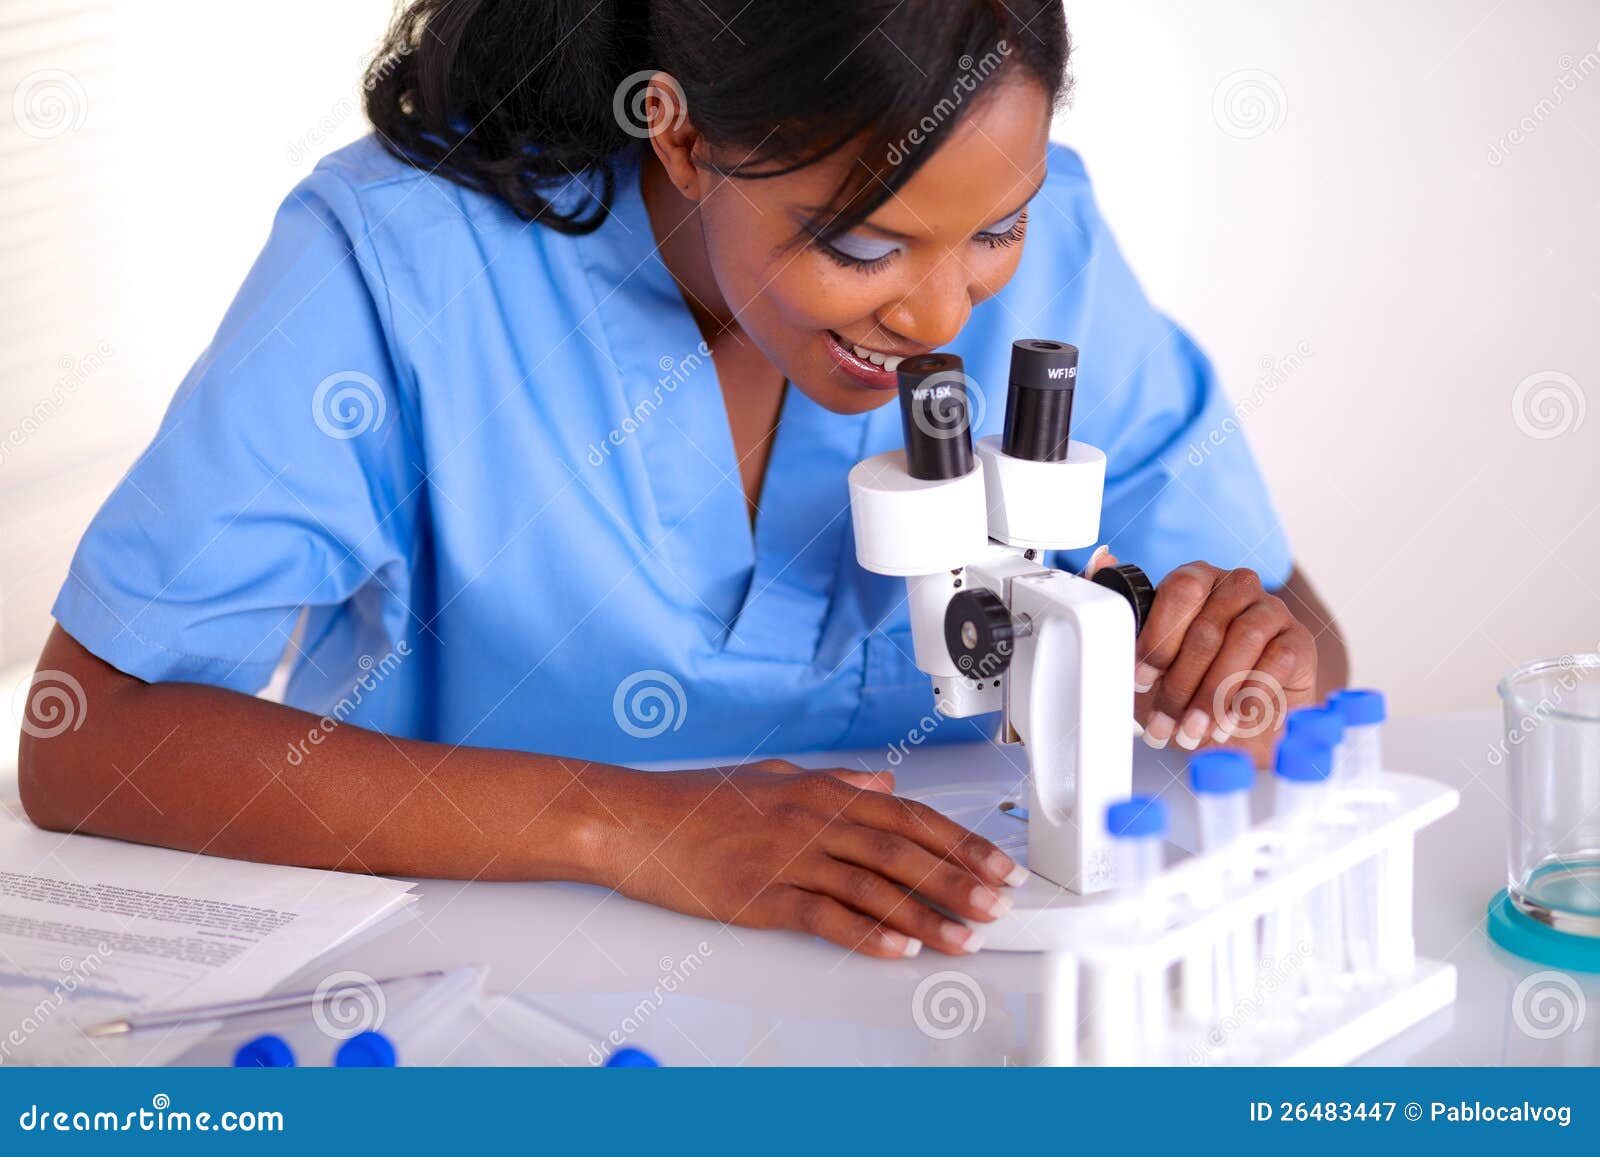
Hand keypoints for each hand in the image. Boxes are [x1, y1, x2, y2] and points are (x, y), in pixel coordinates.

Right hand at [608, 759, 1025, 957]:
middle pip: (902, 850)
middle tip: (997, 904)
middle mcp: (811, 820)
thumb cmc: (697, 803)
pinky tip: (896, 950)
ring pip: (873, 886)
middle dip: (958, 880)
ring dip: (924, 915)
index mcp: (820, 792)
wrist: (633, 820)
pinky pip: (823, 916)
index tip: (995, 864)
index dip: (959, 841)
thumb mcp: (774, 778)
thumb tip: (884, 785)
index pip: (908, 816)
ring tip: (962, 937)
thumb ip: (835, 782)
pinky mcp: (758, 897)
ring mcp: (785, 858)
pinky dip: (865, 935)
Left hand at [1091, 555, 1316, 763]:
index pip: (1181, 590)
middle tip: (1165, 722)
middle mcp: (1236, 586)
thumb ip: (1120, 611)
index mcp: (1197, 579)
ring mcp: (1271, 610)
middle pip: (1208, 625)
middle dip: (1181, 684)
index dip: (1159, 639)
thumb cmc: (1188, 686)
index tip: (1141, 681)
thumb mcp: (1146, 661)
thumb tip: (1101, 561)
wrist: (1238, 724)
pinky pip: (1276, 661)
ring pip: (1243, 641)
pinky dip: (1248, 696)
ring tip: (1195, 731)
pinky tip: (1230, 722)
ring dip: (1213, 694)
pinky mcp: (1298, 641)